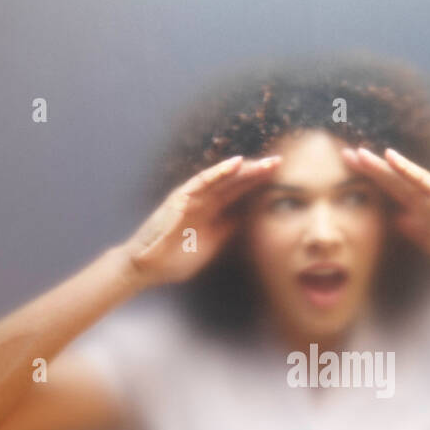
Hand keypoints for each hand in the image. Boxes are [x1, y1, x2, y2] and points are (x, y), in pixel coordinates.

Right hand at [121, 154, 281, 287]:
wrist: (149, 267)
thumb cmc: (176, 258)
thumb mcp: (213, 243)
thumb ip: (229, 228)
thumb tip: (250, 216)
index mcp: (212, 210)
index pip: (239, 191)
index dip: (259, 183)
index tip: (281, 177)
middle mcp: (204, 199)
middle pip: (235, 181)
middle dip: (257, 172)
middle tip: (279, 162)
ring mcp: (193, 197)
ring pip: (222, 178)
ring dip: (244, 168)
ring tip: (264, 162)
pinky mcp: (181, 198)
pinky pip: (202, 181)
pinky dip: (219, 172)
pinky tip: (236, 164)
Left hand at [341, 146, 429, 276]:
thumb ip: (414, 229)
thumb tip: (397, 221)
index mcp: (421, 207)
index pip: (390, 188)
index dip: (370, 177)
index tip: (348, 166)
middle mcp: (427, 198)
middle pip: (395, 179)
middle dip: (372, 167)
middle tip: (347, 152)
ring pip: (410, 177)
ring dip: (392, 166)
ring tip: (373, 154)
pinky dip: (414, 174)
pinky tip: (401, 164)